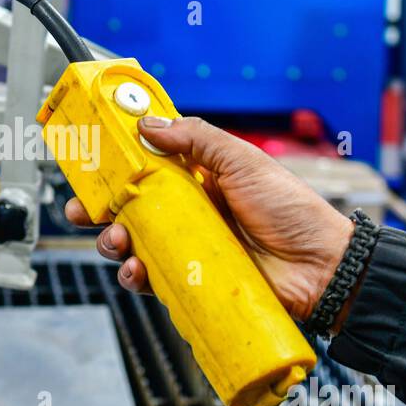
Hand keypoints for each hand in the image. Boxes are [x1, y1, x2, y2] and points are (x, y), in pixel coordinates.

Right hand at [64, 116, 354, 324]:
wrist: (323, 268)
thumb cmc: (292, 210)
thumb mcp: (244, 160)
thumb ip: (197, 138)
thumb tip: (149, 124)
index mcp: (200, 179)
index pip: (148, 167)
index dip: (117, 165)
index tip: (90, 163)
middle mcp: (190, 212)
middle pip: (131, 208)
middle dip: (101, 208)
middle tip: (82, 208)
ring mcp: (190, 248)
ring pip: (135, 244)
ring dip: (114, 241)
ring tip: (116, 241)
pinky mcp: (193, 281)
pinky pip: (153, 280)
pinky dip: (136, 277)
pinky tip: (135, 270)